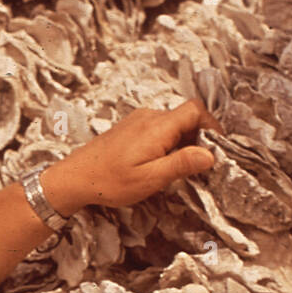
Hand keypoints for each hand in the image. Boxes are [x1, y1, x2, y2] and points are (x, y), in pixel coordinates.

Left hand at [45, 99, 220, 212]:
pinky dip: (166, 142)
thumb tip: (210, 155)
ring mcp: (137, 120)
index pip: (195, 110)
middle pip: (185, 117)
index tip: (217, 146)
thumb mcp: (150, 179)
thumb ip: (181, 165)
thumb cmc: (109, 182)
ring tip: (176, 167)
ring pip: (172, 123)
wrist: (74, 178)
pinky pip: (157, 128)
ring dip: (181, 141)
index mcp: (157, 127)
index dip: (211, 125)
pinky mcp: (129, 127)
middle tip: (197, 164)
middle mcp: (148, 117)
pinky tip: (158, 163)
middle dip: (197, 138)